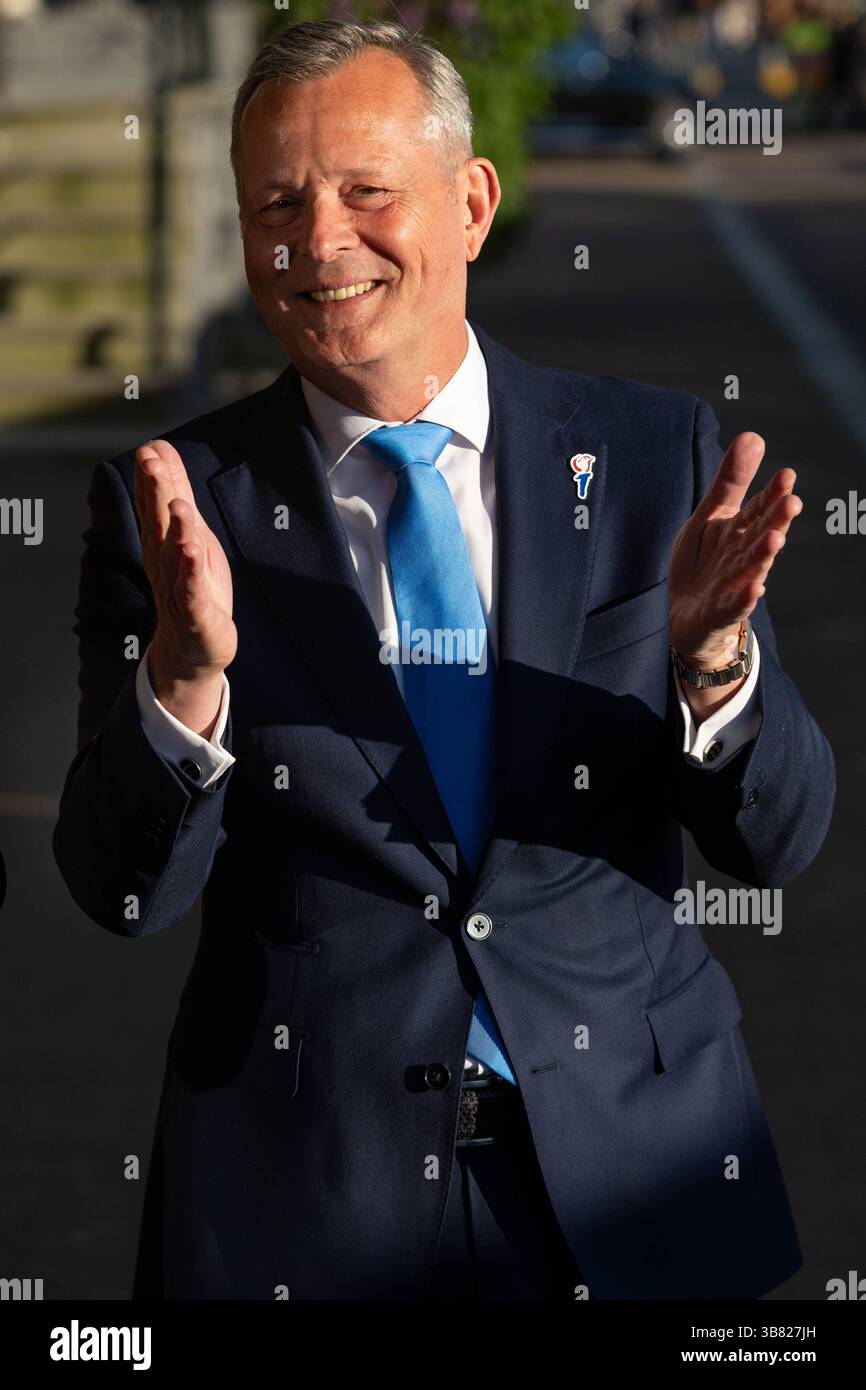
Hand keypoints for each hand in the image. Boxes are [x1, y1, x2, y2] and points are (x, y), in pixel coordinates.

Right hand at [134, 439, 236, 728]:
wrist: (191, 649)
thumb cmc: (191, 586)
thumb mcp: (187, 533)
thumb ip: (174, 492)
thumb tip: (159, 448)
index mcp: (161, 542)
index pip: (154, 506)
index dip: (153, 478)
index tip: (150, 449)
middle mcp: (164, 562)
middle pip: (160, 524)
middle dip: (156, 493)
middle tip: (150, 462)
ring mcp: (178, 588)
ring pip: (176, 555)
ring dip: (177, 529)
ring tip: (179, 503)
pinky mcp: (195, 613)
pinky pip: (191, 590)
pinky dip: (191, 571)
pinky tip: (191, 552)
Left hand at [668, 431, 800, 669]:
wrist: (687, 618)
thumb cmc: (702, 564)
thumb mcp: (709, 516)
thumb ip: (730, 481)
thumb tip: (754, 436)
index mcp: (739, 532)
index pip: (757, 510)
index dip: (770, 494)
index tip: (786, 475)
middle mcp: (741, 558)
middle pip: (760, 536)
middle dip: (775, 520)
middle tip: (791, 501)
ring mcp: (733, 586)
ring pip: (751, 569)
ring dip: (763, 554)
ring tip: (775, 538)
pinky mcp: (719, 613)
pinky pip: (733, 606)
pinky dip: (744, 599)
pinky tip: (755, 589)